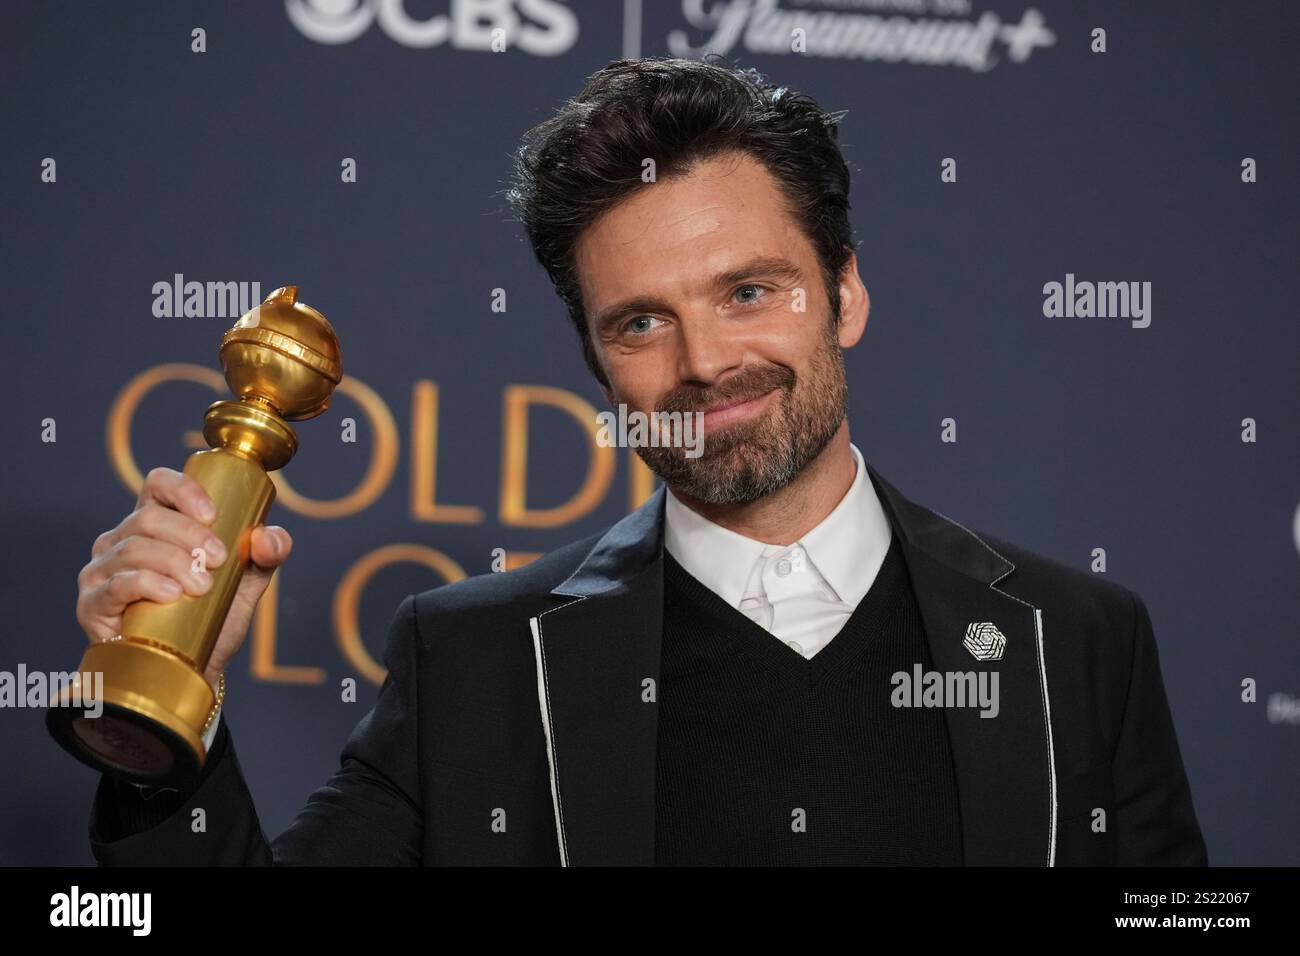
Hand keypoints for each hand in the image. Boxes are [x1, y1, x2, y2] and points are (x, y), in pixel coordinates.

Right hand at [76, 466, 292, 687]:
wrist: (193, 670)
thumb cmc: (212, 618)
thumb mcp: (245, 583)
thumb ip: (265, 556)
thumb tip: (268, 538)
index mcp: (156, 524)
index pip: (158, 485)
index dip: (183, 490)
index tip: (213, 515)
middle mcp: (122, 541)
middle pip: (148, 518)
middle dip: (188, 535)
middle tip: (218, 560)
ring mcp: (102, 572)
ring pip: (133, 549)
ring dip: (173, 562)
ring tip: (202, 586)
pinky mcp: (92, 605)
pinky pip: (115, 585)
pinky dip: (145, 584)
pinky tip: (170, 593)